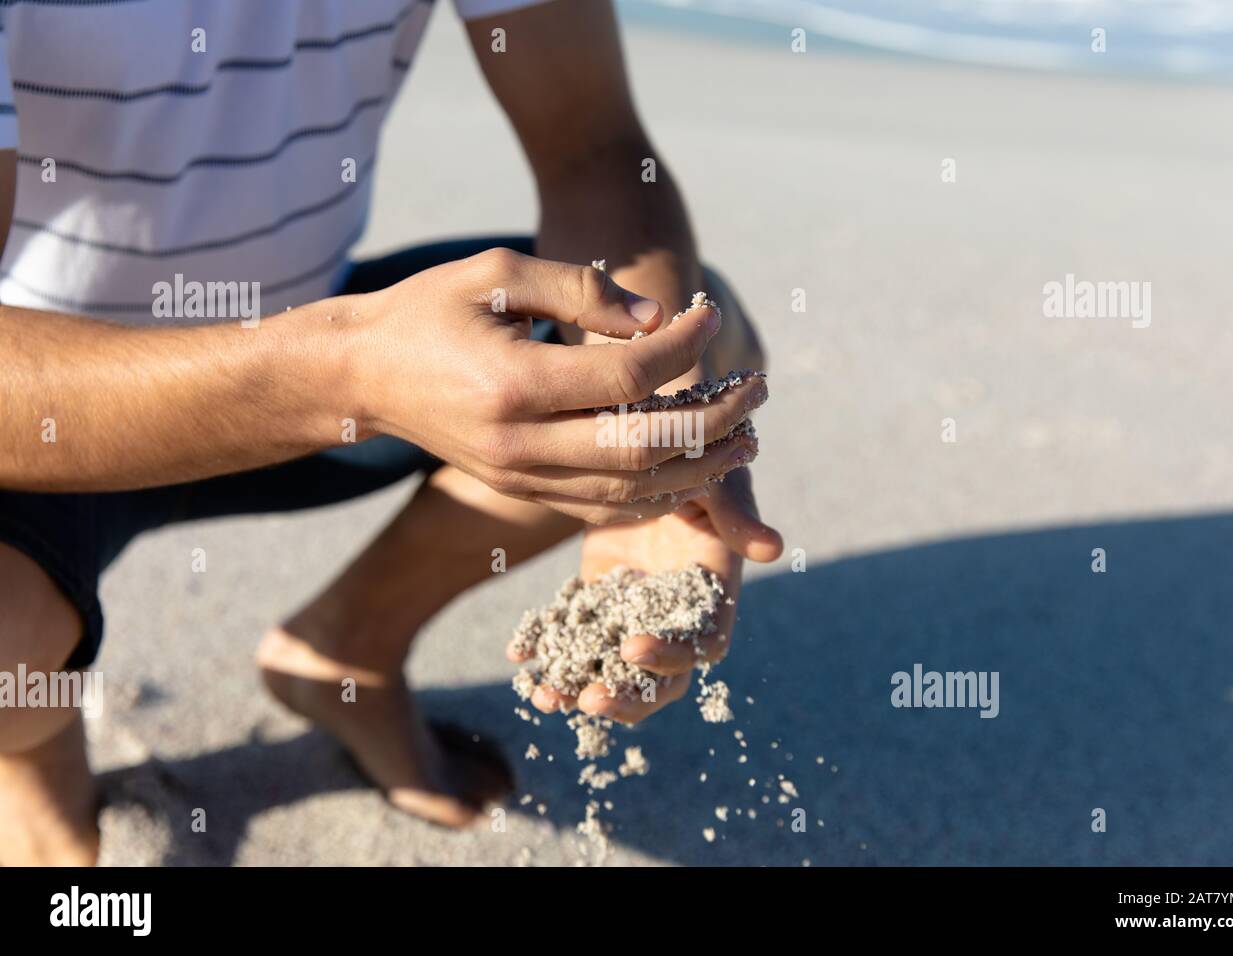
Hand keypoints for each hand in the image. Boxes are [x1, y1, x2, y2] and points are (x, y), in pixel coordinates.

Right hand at [349, 248, 765, 523]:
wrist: (367, 374)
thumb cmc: (432, 309)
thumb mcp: (498, 273)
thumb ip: (581, 290)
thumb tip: (657, 320)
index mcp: (513, 385)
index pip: (628, 378)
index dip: (684, 349)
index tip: (709, 319)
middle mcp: (520, 445)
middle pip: (644, 446)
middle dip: (714, 420)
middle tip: (757, 391)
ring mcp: (521, 478)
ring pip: (632, 490)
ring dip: (700, 467)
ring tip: (746, 438)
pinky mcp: (523, 492)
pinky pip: (605, 508)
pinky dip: (659, 495)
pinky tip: (696, 472)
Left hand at [509, 466, 782, 722]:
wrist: (648, 443)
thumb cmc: (698, 454)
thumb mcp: (716, 479)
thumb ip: (736, 515)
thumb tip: (774, 550)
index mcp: (711, 591)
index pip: (702, 643)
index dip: (671, 654)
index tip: (629, 648)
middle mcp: (674, 611)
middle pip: (661, 679)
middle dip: (627, 696)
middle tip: (589, 700)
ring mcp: (633, 608)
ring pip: (612, 667)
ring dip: (581, 688)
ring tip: (544, 698)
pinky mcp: (597, 595)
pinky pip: (573, 633)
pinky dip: (547, 648)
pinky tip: (519, 653)